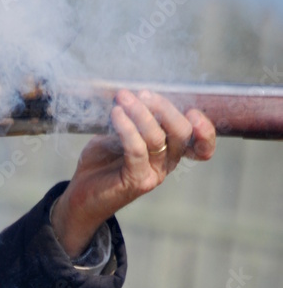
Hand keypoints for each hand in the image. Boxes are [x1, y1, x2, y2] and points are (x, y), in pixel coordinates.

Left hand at [50, 89, 215, 257]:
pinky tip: (116, 114)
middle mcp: (168, 163)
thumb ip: (134, 117)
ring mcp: (154, 174)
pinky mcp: (137, 181)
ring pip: (158, 138)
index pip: (202, 144)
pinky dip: (126, 128)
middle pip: (182, 132)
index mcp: (170, 150)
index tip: (193, 112)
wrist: (81, 194)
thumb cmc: (102, 161)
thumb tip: (134, 93)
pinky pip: (137, 149)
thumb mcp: (119, 132)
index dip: (205, 129)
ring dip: (140, 113)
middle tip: (142, 94)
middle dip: (163, 107)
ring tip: (122, 98)